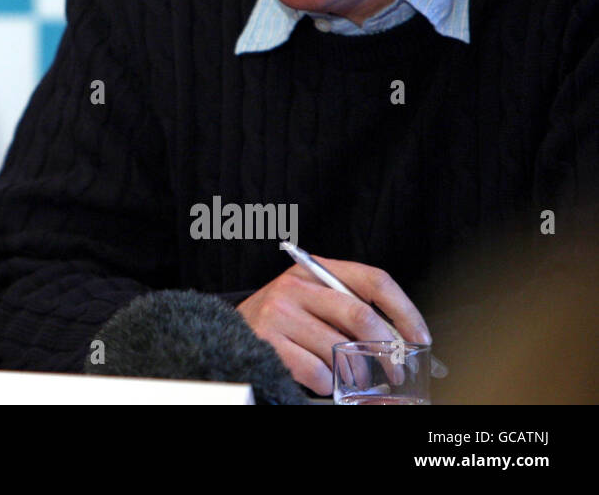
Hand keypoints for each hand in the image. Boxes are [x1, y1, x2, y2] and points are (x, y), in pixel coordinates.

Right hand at [236, 256, 429, 395]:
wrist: (231, 329)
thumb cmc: (285, 317)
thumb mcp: (313, 298)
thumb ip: (349, 306)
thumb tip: (402, 339)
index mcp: (315, 269)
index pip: (373, 279)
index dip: (404, 310)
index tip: (420, 338)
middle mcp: (295, 285)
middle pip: (360, 316)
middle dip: (387, 350)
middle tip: (397, 371)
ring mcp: (279, 313)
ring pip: (340, 349)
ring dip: (356, 372)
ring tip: (354, 377)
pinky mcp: (269, 341)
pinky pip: (317, 371)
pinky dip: (328, 382)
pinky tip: (323, 377)